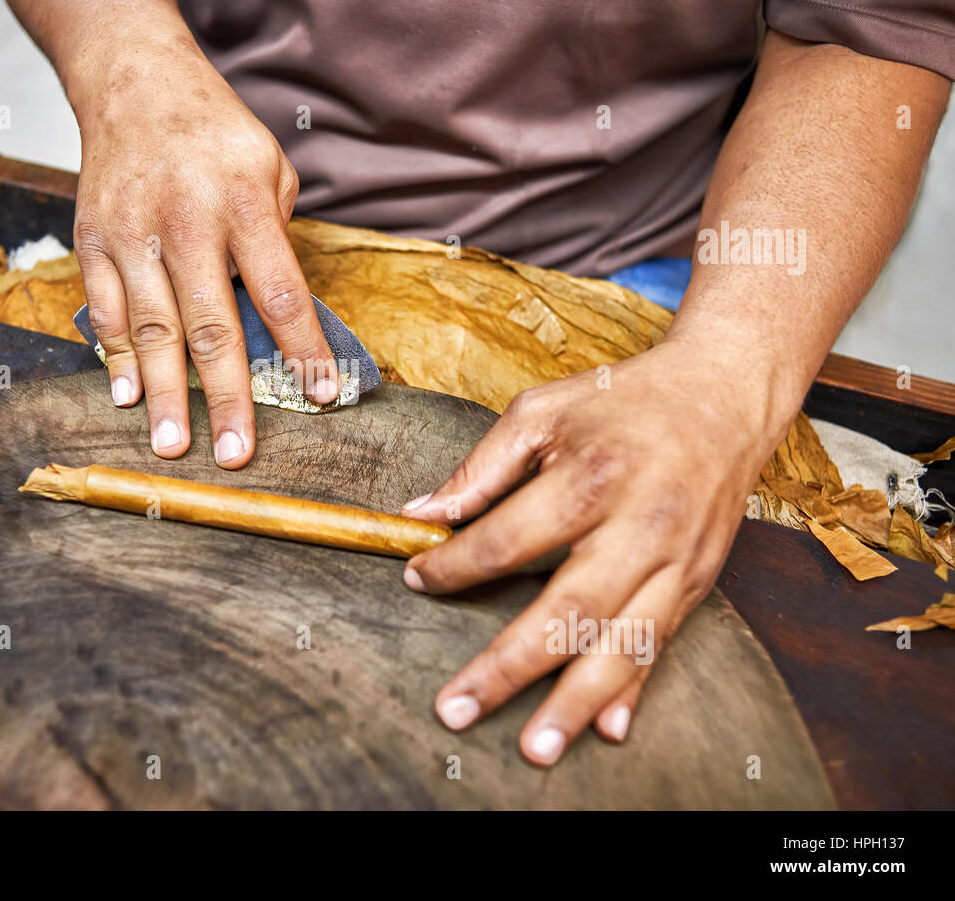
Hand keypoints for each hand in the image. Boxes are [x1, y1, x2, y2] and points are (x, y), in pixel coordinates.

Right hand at [69, 21, 337, 467]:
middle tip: (235, 453)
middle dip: (227, 395)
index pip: (281, 290)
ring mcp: (132, 232)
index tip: (323, 394)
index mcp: (242, 200)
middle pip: (212, 324)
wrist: (133, 82)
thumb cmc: (213, 133)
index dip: (303, 347)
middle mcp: (185, 220)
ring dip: (164, 394)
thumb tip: (283, 317)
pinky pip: (105, 310)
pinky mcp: (93, 239)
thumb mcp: (268, 167)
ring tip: (173, 446)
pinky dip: (116, 358)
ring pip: (152, 328)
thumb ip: (276, 239)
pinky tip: (127, 397)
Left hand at [400, 341, 787, 764]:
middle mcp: (638, 527)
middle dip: (509, 667)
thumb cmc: (625, 402)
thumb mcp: (543, 411)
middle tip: (457, 709)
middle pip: (567, 611)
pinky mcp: (696, 582)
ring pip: (620, 645)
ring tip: (533, 747)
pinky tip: (606, 729)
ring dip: (574, 703)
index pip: (508, 540)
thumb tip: (420, 513)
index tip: (417, 578)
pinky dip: (633, 690)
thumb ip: (481, 467)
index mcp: (592, 478)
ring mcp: (674, 561)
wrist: (724, 395)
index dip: (456, 565)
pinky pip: (661, 645)